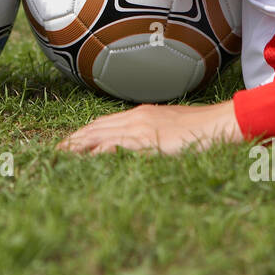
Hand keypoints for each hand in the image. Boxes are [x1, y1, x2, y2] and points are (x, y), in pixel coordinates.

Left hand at [58, 101, 240, 154]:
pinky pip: (117, 146)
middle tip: (53, 152)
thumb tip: (136, 146)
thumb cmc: (200, 129)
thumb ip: (150, 135)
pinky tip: (87, 159)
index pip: (102, 123)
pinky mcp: (149, 142)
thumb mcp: (169, 129)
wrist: (221, 123)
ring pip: (100, 135)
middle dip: (73, 140)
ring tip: (60, 156)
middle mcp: (136, 118)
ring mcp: (141, 129)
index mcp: (139, 114)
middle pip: (95, 128)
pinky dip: (99, 152)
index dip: (82, 133)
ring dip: (78, 146)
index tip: (67, 143)